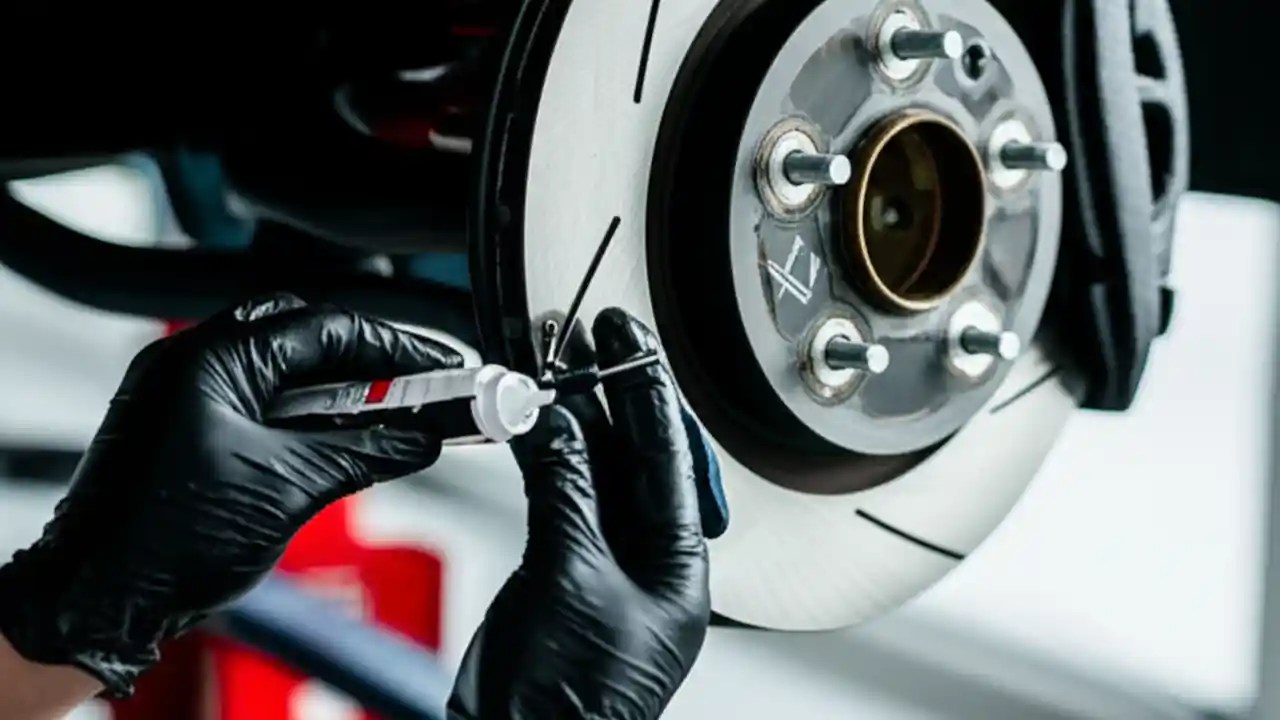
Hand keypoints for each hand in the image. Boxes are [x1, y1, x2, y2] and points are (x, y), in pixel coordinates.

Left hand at [0, 293, 461, 696]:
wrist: (98, 601)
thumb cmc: (167, 542)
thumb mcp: (291, 488)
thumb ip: (365, 453)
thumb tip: (419, 439)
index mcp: (213, 360)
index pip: (325, 329)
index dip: (394, 348)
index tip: (440, 368)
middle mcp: (194, 366)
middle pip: (305, 340)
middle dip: (369, 363)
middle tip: (421, 387)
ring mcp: (186, 397)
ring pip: (285, 374)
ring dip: (341, 395)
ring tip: (395, 418)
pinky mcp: (185, 430)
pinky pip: (262, 406)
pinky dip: (309, 420)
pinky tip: (347, 443)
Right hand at [449, 309, 710, 719]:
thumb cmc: (570, 701)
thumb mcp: (571, 577)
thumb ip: (564, 490)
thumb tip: (553, 421)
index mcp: (678, 566)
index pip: (670, 457)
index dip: (648, 392)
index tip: (630, 342)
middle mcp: (647, 559)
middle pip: (633, 457)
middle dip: (610, 396)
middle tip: (589, 339)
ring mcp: (603, 563)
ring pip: (592, 472)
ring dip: (570, 421)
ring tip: (549, 365)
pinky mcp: (560, 569)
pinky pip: (559, 497)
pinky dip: (542, 458)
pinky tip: (526, 423)